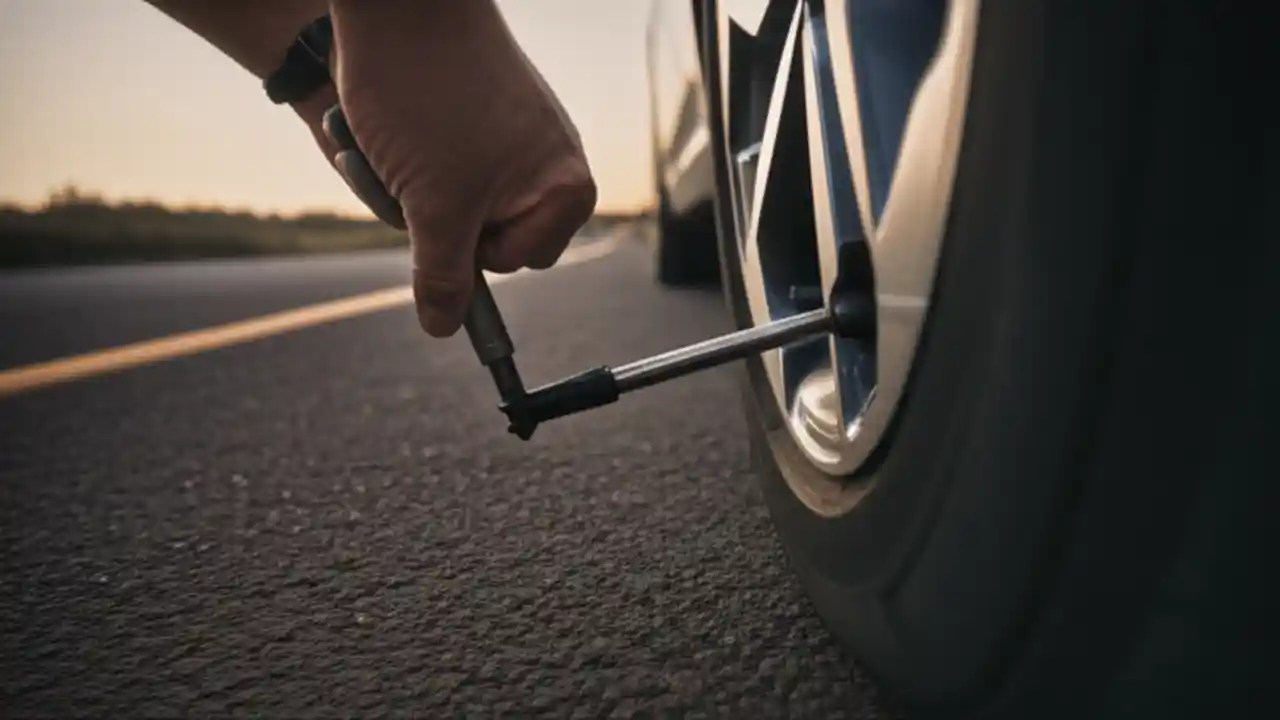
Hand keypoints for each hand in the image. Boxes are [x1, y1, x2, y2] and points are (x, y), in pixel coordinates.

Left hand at [330, 0, 596, 336]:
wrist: (399, 1)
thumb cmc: (429, 98)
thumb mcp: (432, 207)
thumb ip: (443, 277)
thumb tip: (444, 327)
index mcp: (564, 188)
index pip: (517, 262)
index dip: (469, 247)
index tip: (445, 213)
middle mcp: (548, 161)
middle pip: (483, 232)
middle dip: (434, 217)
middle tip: (415, 177)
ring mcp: (512, 134)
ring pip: (450, 199)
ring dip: (405, 186)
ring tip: (391, 146)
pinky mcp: (476, 112)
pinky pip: (438, 161)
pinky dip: (402, 155)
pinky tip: (385, 126)